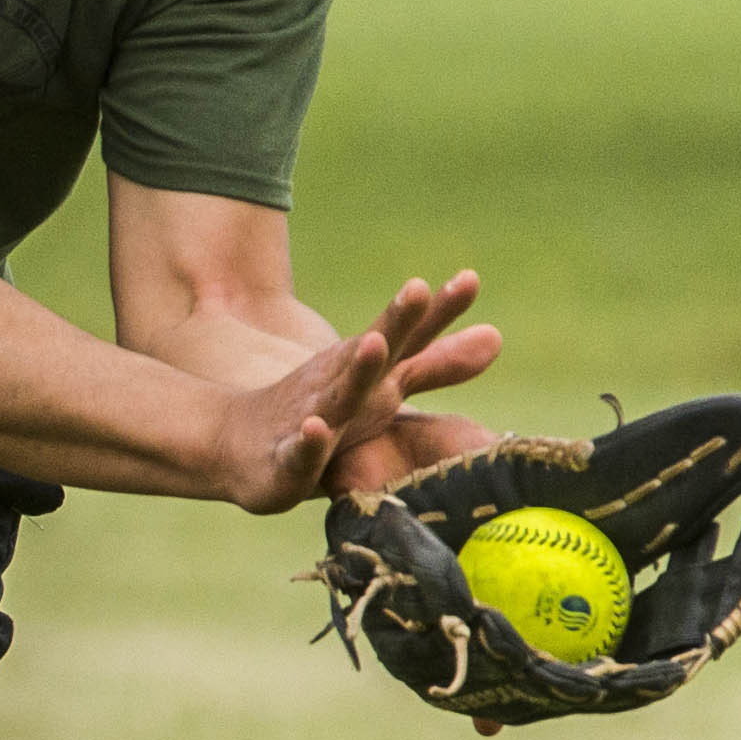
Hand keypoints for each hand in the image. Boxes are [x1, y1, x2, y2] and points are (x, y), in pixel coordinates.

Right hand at [208, 272, 497, 513]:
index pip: (410, 336)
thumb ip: (438, 364)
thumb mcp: (387, 386)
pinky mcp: (288, 460)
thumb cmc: (326, 410)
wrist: (242, 443)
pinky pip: (300, 450)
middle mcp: (343, 386)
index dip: (439, 311)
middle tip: (418, 288)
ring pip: (339, 394)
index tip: (470, 279)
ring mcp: (314, 417)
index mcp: (371, 370)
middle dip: (396, 320)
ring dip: (357, 369)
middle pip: (374, 351)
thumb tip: (498, 337)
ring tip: (376, 344)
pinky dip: (308, 440)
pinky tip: (316, 429)